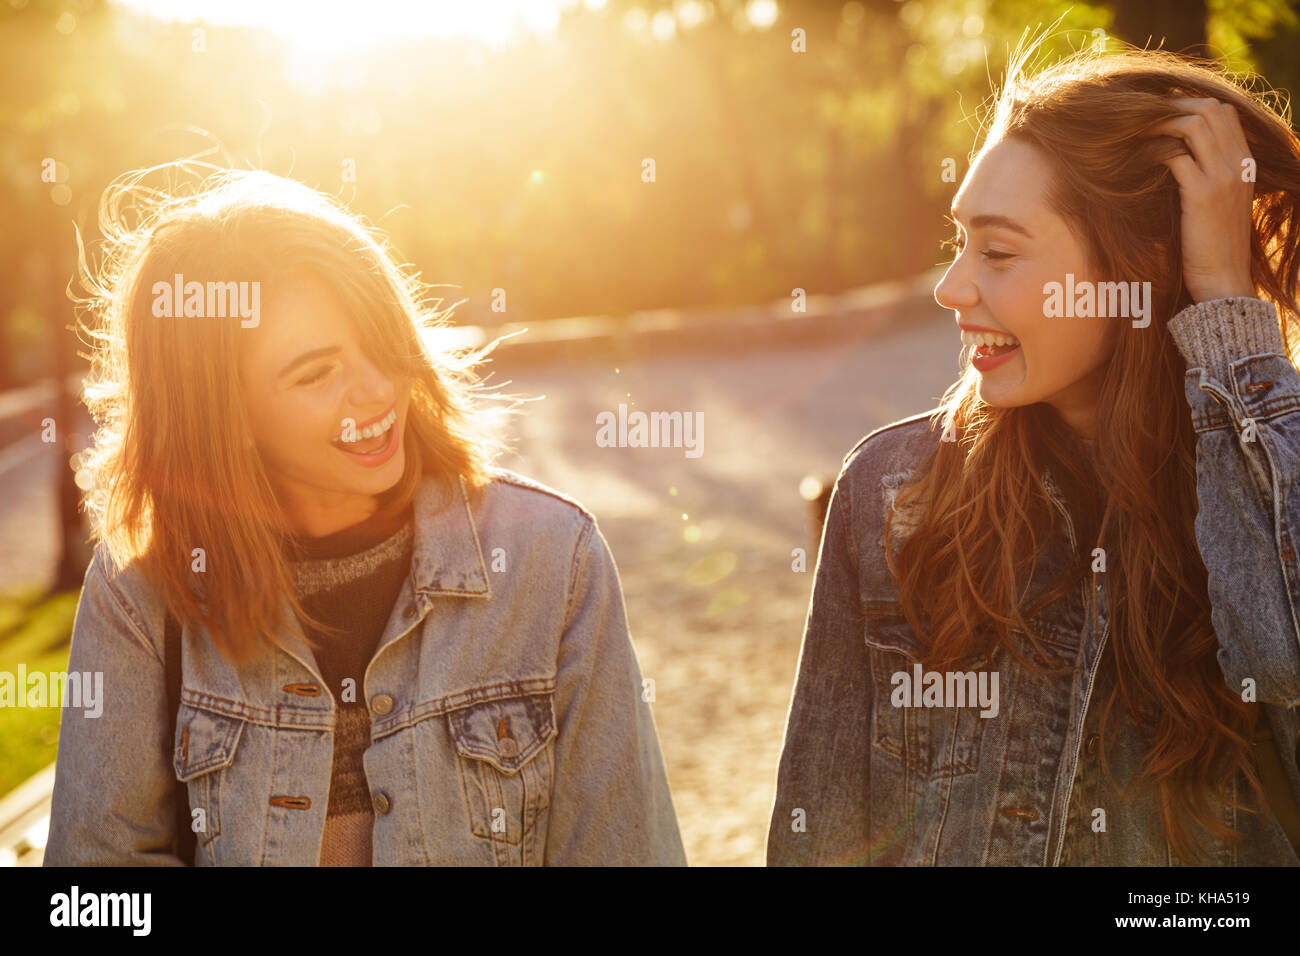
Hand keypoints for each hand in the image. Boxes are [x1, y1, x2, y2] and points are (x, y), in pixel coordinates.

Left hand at [1148, 97, 1255, 303]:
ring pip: (1194, 124)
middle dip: (1172, 106)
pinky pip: (1176, 156)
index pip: (1224, 112)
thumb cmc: (1211, 246)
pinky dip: (1153, 152)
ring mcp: (1224, 177)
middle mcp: (1240, 163)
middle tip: (1140, 117)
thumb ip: (1208, 176)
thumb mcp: (1217, 204)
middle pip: (1210, 109)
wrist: (1222, 281)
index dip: (1190, 105)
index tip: (1159, 114)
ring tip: (1133, 133)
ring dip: (1159, 124)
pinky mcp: (1204, 195)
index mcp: (1246, 163)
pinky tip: (1135, 160)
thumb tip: (1174, 156)